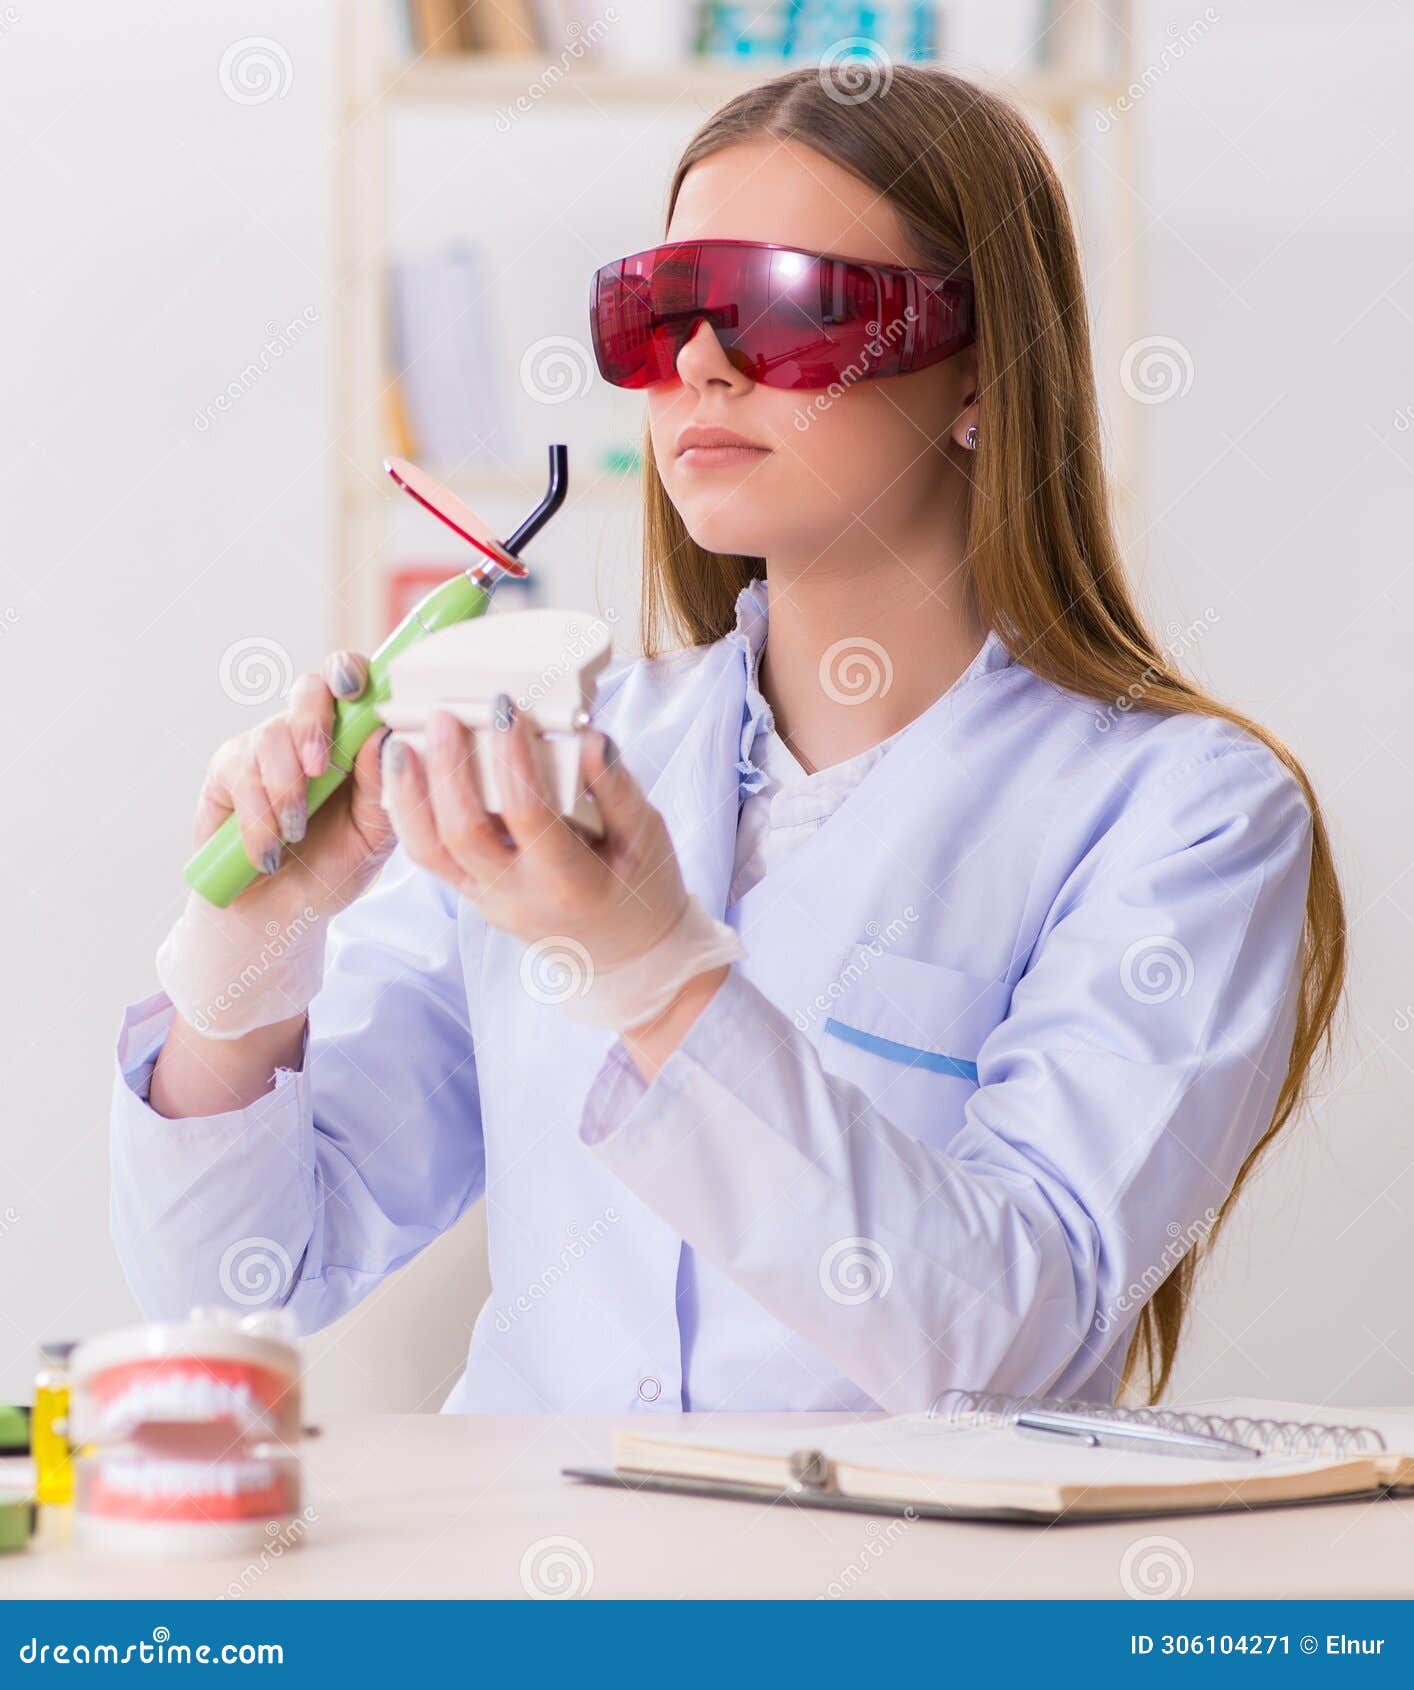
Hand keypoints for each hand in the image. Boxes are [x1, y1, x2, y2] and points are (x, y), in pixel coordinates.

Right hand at [194, 650, 394, 927]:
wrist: (281, 909)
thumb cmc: (335, 864)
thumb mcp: (373, 834)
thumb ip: (381, 787)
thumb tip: (384, 734)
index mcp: (352, 736)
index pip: (352, 680)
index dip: (350, 672)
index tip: (354, 690)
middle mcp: (307, 731)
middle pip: (307, 689)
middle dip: (314, 726)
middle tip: (322, 771)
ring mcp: (264, 745)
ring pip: (273, 735)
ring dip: (287, 789)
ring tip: (296, 834)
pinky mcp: (226, 769)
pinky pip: (242, 775)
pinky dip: (259, 819)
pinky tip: (270, 851)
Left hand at [383, 699, 687, 977]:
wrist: (626, 955)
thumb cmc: (642, 890)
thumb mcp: (648, 838)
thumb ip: (618, 789)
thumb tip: (591, 738)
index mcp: (568, 881)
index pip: (528, 814)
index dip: (513, 760)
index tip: (507, 710)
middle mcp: (518, 896)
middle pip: (462, 833)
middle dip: (447, 769)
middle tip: (444, 716)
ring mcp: (488, 900)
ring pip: (430, 850)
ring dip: (410, 794)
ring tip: (401, 744)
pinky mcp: (473, 896)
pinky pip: (431, 857)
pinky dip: (411, 814)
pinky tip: (406, 775)